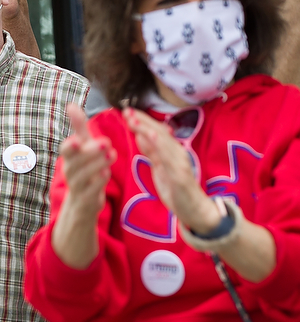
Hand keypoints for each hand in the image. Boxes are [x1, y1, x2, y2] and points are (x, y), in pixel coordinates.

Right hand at [57, 104, 114, 219]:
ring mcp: (77, 186)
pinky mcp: (87, 199)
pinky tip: (106, 174)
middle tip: (106, 142)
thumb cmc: (83, 171)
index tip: (78, 140)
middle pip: (75, 162)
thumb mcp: (82, 149)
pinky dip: (98, 182)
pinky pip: (91, 191)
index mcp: (69, 158)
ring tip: (112, 154)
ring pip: (84, 176)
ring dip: (98, 164)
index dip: (70, 146)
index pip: (65, 150)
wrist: (81, 203)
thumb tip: (71, 105)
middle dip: (90, 152)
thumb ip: (79, 128)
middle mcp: (70, 172)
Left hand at [124, 107, 216, 230]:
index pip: (156, 131)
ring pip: (163, 142)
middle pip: (159, 132)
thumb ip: (151, 152)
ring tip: (134, 120)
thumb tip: (140, 135)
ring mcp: (180, 163)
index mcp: (171, 151)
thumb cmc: (176, 189)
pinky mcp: (180, 175)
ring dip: (148, 129)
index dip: (142, 121)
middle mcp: (177, 153)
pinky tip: (151, 137)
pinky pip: (169, 158)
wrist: (194, 210)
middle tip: (127, 110)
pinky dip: (160, 146)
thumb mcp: (159, 168)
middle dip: (143, 121)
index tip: (127, 111)